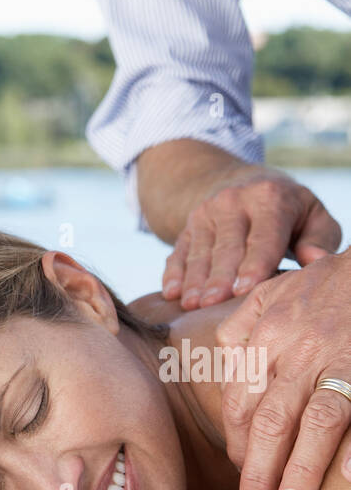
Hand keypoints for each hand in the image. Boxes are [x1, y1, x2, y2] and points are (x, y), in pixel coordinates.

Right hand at [162, 170, 339, 309]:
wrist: (248, 185)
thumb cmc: (290, 214)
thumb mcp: (314, 218)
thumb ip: (319, 240)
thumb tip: (314, 260)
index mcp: (270, 199)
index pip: (262, 237)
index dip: (254, 264)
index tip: (244, 289)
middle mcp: (234, 201)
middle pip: (227, 246)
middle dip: (219, 277)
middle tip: (212, 304)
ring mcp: (207, 212)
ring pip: (200, 251)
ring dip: (194, 279)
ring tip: (191, 304)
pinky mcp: (189, 225)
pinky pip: (180, 250)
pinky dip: (174, 272)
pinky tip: (170, 293)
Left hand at [214, 251, 350, 489]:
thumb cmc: (323, 283)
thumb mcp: (270, 291)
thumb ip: (241, 327)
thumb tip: (224, 364)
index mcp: (266, 336)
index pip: (241, 401)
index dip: (238, 442)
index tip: (242, 472)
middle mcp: (297, 351)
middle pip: (269, 419)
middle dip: (257, 471)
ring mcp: (337, 359)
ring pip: (314, 421)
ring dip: (301, 469)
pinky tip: (349, 477)